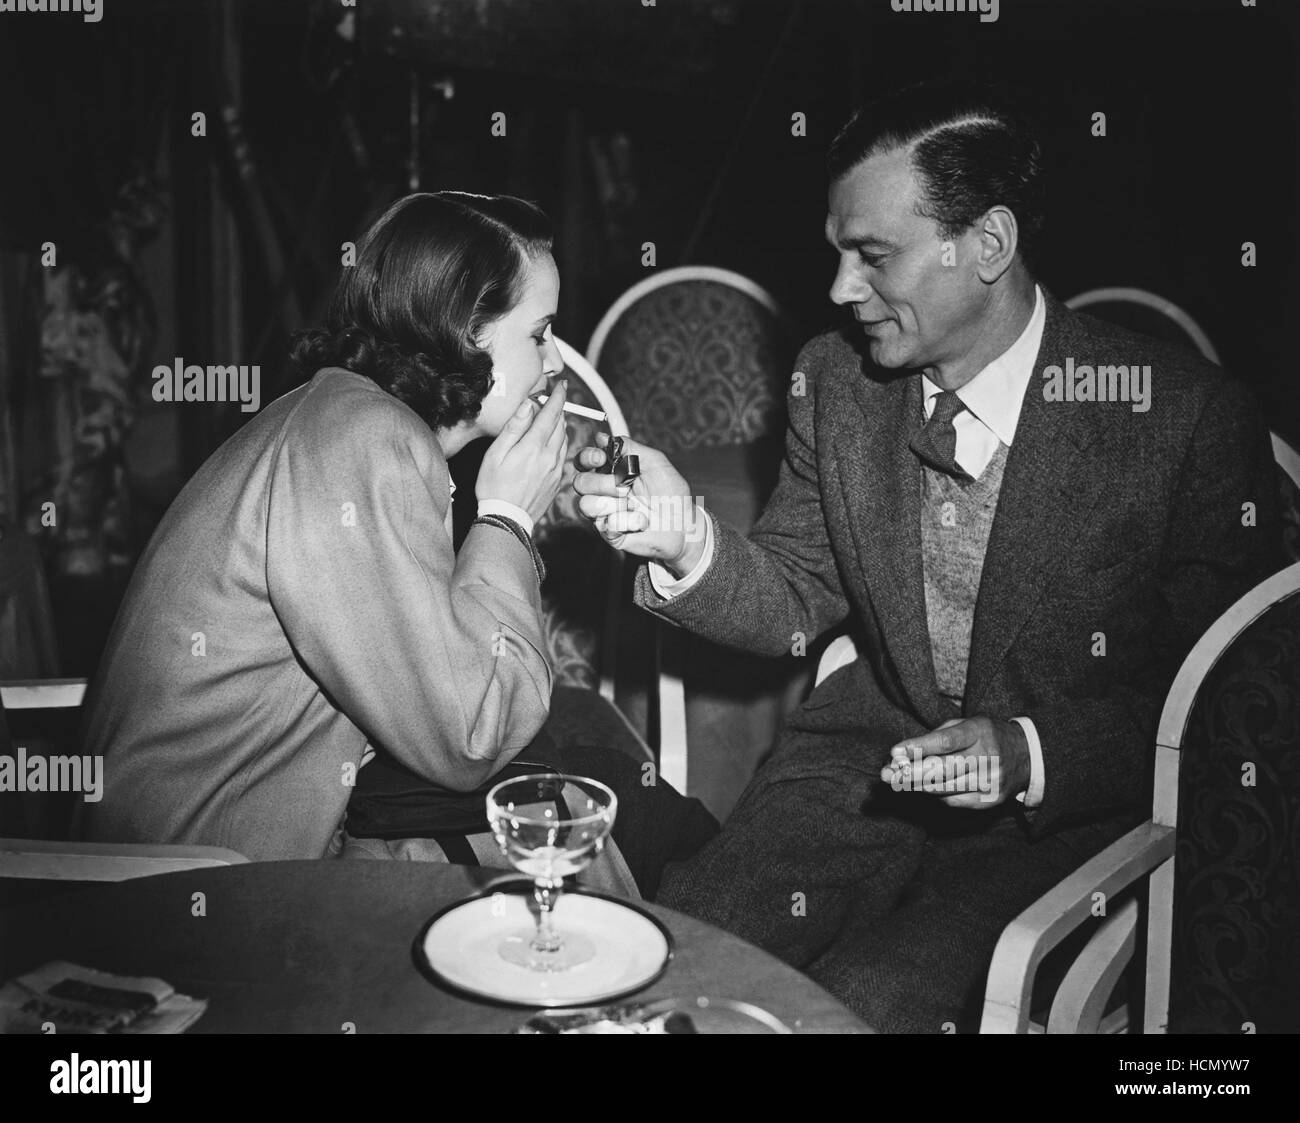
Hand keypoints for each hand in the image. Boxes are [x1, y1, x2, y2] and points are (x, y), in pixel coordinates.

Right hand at [476, 381, 569, 523]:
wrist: (507, 520)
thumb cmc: (494, 487)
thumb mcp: (496, 454)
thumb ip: (514, 428)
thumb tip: (528, 405)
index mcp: (534, 447)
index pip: (552, 414)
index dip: (557, 397)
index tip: (561, 385)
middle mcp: (550, 456)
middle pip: (561, 424)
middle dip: (557, 409)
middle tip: (548, 401)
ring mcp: (557, 469)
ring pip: (564, 439)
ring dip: (559, 425)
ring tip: (548, 420)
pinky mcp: (558, 480)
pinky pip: (563, 454)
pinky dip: (559, 442)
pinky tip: (549, 444)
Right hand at [573, 433, 705, 576]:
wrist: (684, 524)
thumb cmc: (671, 492)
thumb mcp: (655, 463)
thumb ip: (630, 448)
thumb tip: (601, 437)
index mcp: (611, 471)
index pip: (585, 461)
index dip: (587, 457)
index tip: (601, 458)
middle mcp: (604, 491)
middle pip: (580, 482)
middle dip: (602, 483)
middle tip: (625, 488)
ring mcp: (605, 512)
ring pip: (585, 505)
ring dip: (613, 504)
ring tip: (633, 506)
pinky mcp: (610, 533)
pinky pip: (605, 525)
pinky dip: (627, 522)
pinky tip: (640, 522)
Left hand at [879, 716, 1029, 808]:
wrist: (1026, 756)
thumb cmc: (986, 736)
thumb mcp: (967, 724)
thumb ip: (938, 735)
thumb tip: (904, 753)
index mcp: (979, 732)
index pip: (945, 741)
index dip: (918, 747)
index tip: (894, 752)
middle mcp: (987, 757)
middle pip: (942, 769)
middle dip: (910, 773)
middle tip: (885, 775)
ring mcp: (989, 781)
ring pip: (944, 788)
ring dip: (915, 785)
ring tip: (896, 781)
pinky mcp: (989, 800)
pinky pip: (952, 800)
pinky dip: (935, 794)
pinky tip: (924, 787)